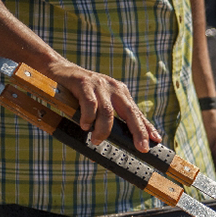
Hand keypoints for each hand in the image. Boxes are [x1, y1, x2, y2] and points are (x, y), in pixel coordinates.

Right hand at [45, 60, 161, 151]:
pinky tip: (84, 126)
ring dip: (103, 129)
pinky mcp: (84, 83)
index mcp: (121, 93)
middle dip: (138, 131)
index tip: (156, 140)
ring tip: (96, 140)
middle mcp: (114, 88)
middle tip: (141, 147)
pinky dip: (88, 118)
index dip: (147, 127)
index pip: (136, 113)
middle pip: (130, 112)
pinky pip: (90, 104)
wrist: (58, 69)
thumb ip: (111, 116)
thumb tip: (119, 138)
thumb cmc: (80, 90)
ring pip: (108, 112)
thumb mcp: (100, 101)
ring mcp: (99, 85)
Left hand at [201, 109, 215, 183]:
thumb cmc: (206, 123)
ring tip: (198, 172)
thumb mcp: (204, 143)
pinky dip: (208, 160)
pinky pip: (215, 156)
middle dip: (212, 174)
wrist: (206, 107)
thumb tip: (198, 172)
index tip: (206, 185)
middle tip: (200, 180)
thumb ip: (203, 158)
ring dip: (209, 167)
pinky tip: (199, 162)